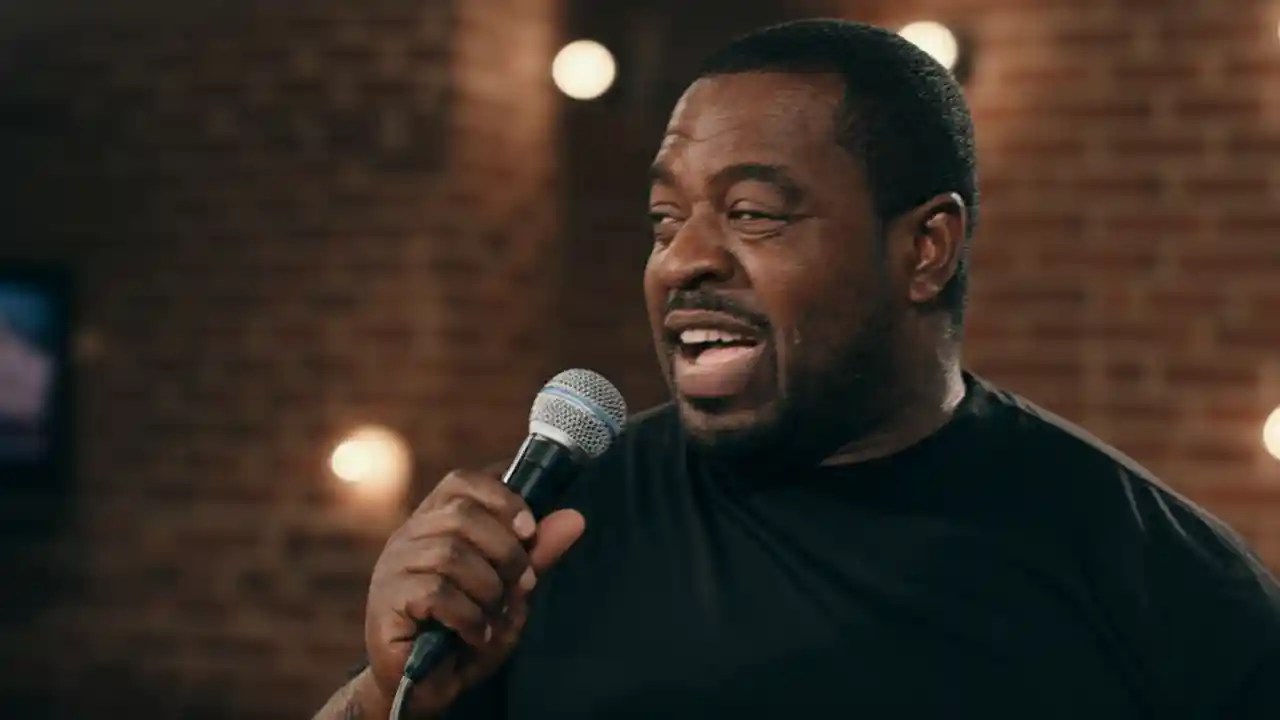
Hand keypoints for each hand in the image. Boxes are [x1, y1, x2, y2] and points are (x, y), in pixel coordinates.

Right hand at [363, 466, 585, 717]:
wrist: (428, 687)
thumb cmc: (468, 633)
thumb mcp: (512, 592)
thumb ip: (537, 555)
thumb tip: (576, 518)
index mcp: (436, 524)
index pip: (462, 482)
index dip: (501, 499)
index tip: (530, 530)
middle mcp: (409, 537)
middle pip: (461, 514)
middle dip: (505, 551)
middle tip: (522, 584)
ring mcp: (393, 567)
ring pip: (451, 554)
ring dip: (488, 589)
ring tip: (494, 615)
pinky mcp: (387, 601)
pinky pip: (437, 593)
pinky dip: (469, 616)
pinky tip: (477, 634)